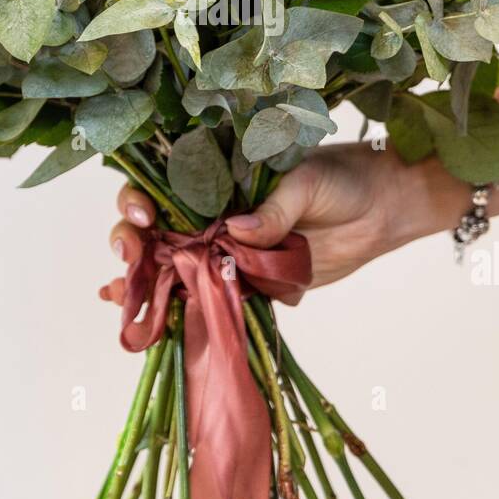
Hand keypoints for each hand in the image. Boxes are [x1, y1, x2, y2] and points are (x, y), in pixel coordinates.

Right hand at [103, 142, 444, 296]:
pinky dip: (178, 309)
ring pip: (173, 266)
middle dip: (131, 240)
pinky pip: (209, 296)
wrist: (381, 209)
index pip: (163, 184)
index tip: (146, 216)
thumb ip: (274, 208)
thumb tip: (238, 232)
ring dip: (142, 281)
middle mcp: (213, 212)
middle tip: (129, 254)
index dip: (141, 198)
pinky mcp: (248, 282)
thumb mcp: (307, 182)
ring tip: (118, 296)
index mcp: (218, 175)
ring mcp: (227, 249)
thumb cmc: (341, 179)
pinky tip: (147, 324)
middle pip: (155, 228)